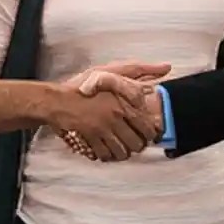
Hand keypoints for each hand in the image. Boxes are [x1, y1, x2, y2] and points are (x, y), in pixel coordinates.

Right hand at [50, 62, 169, 161]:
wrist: (56, 101)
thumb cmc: (83, 85)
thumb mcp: (111, 71)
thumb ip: (140, 71)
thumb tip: (166, 67)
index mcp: (122, 101)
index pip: (146, 125)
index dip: (149, 133)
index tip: (147, 134)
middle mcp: (114, 117)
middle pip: (136, 143)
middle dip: (137, 145)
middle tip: (134, 142)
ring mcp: (102, 131)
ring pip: (122, 152)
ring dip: (123, 152)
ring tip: (122, 148)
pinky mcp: (90, 141)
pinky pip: (105, 156)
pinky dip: (108, 156)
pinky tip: (107, 150)